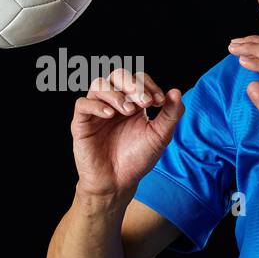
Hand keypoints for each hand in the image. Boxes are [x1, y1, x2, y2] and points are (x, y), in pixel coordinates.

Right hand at [70, 69, 184, 198]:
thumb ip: (170, 114)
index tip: (159, 102)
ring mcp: (96, 111)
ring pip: (99, 85)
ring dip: (116, 94)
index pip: (138, 79)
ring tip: (128, 110)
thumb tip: (176, 91)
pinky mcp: (82, 123)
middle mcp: (114, 103)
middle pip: (117, 75)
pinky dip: (96, 105)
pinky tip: (110, 114)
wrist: (118, 182)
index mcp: (133, 102)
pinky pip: (82, 104)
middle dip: (132, 84)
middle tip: (145, 101)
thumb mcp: (159, 136)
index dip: (148, 84)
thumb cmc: (137, 159)